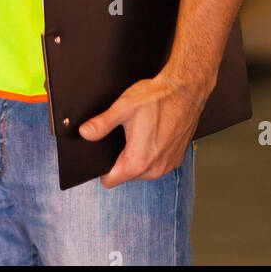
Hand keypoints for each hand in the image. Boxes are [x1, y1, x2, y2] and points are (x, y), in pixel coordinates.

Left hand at [78, 68, 208, 188]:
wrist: (185, 90)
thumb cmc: (157, 98)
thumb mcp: (123, 108)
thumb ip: (101, 124)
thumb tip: (84, 133)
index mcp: (137, 161)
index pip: (110, 181)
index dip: (102, 168)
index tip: (104, 153)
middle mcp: (154, 170)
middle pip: (126, 175)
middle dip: (121, 159)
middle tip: (124, 135)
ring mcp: (167, 166)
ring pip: (142, 170)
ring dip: (138, 156)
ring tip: (140, 132)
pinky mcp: (176, 159)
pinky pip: (157, 164)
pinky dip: (153, 153)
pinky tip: (153, 134)